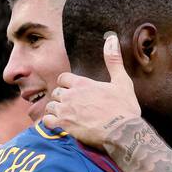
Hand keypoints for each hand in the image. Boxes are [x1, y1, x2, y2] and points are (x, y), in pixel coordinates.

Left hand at [41, 32, 140, 148]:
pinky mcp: (63, 126)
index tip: (73, 91)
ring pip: (50, 107)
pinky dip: (51, 123)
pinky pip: (47, 121)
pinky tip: (59, 126)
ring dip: (56, 111)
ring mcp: (65, 110)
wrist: (122, 132)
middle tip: (71, 107)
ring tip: (66, 117)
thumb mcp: (122, 81)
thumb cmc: (124, 108)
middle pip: (56, 93)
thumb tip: (112, 38)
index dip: (66, 85)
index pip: (63, 78)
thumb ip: (113, 60)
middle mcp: (70, 95)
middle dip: (61, 99)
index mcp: (82, 83)